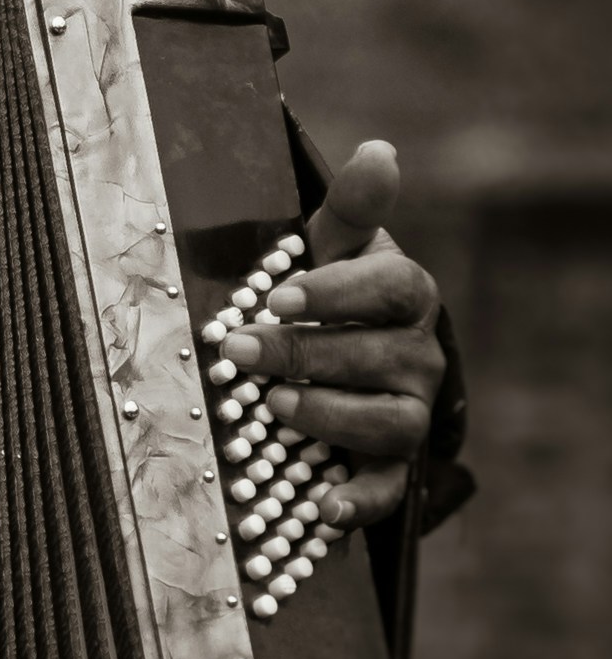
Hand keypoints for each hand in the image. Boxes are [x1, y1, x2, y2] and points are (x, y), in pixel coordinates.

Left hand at [242, 140, 443, 531]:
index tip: (277, 296)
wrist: (346, 350)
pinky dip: (356, 504)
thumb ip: (352, 204)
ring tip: (272, 405)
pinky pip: (385, 491)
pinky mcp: (391, 466)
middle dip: (305, 354)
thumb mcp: (331, 241)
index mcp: (404, 294)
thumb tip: (381, 150)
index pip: (389, 287)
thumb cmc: (327, 285)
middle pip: (377, 357)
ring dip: (327, 415)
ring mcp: (410, 412)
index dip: (335, 292)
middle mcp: (419, 354)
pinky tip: (319, 508)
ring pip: (388, 422)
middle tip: (239, 349)